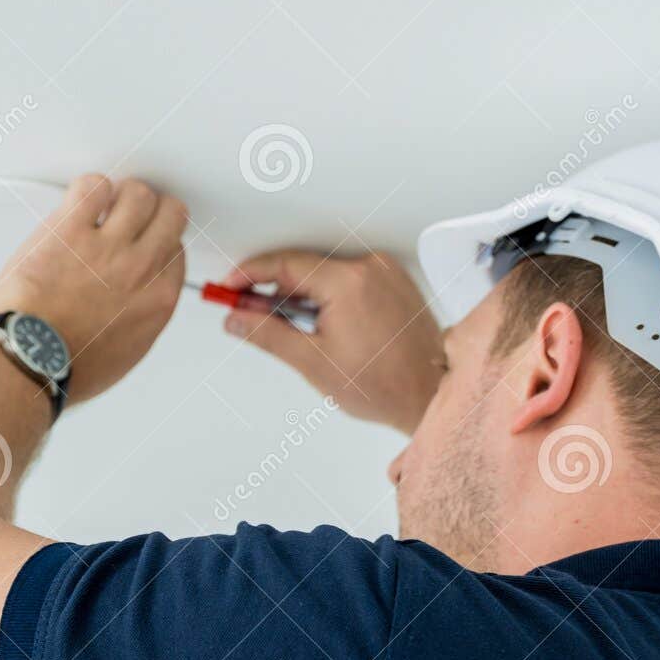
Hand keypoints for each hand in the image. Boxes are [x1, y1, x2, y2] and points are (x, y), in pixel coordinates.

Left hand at [0, 174, 187, 403]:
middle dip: (153, 210)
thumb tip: (134, 298)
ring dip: (123, 195)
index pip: (176, 252)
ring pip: (137, 193)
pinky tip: (81, 203)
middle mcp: (141, 268)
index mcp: (158, 300)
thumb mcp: (127, 349)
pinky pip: (94, 185)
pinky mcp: (70, 228)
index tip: (149, 240)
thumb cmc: (70, 364)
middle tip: (136, 214)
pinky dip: (90, 189)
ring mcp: (107, 245)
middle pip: (169, 214)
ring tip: (107, 205)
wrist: (30, 358)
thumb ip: (140, 314)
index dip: (161, 242)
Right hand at [222, 249, 444, 432]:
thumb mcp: (313, 362)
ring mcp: (386, 272)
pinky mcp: (395, 281)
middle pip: (304, 267)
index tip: (228, 288)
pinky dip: (329, 295)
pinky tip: (326, 325)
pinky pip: (350, 279)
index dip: (248, 275)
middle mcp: (370, 267)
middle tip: (252, 315)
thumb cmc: (385, 386)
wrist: (431, 395)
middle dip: (274, 291)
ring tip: (299, 331)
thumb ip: (268, 334)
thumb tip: (236, 319)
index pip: (283, 264)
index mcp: (348, 282)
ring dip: (302, 295)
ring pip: (326, 273)